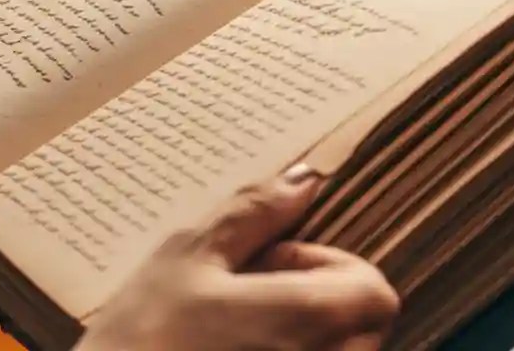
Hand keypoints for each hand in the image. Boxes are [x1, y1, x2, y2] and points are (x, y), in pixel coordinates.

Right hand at [77, 166, 399, 350]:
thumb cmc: (140, 341)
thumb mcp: (187, 259)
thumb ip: (255, 214)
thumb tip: (306, 178)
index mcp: (315, 320)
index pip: (373, 287)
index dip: (324, 267)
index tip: (266, 269)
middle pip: (362, 326)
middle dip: (312, 303)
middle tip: (241, 303)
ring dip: (297, 336)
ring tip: (227, 335)